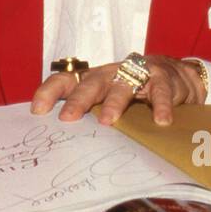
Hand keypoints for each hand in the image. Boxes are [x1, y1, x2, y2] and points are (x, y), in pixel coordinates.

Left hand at [30, 55, 205, 126]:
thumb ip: (88, 111)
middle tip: (68, 118)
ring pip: (122, 87)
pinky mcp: (161, 79)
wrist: (173, 75)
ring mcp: (136, 73)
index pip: (64, 80)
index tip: (37, 110)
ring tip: (107, 121)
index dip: (49, 93)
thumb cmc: (130, 89)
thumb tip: (58, 138)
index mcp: (92, 79)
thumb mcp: (106, 98)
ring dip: (114, 103)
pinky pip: (160, 92)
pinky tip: (160, 121)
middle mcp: (110, 73)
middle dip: (78, 100)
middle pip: (91, 84)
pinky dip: (160, 106)